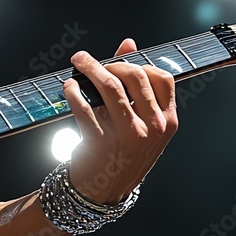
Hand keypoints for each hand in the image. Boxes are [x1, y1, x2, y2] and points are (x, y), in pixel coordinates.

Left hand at [63, 38, 178, 204]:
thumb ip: (136, 84)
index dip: (138, 64)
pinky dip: (72, 91)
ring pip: (108, 87)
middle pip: (134, 76)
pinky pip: (83, 106)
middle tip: (89, 60)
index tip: (118, 63)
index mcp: (166, 122)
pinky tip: (68, 87)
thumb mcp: (140, 123)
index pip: (161, 78)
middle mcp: (151, 128)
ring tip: (77, 63)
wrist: (104, 191)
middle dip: (109, 62)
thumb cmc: (123, 153)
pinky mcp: (100, 141)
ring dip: (88, 68)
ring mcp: (126, 135)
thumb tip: (128, 43)